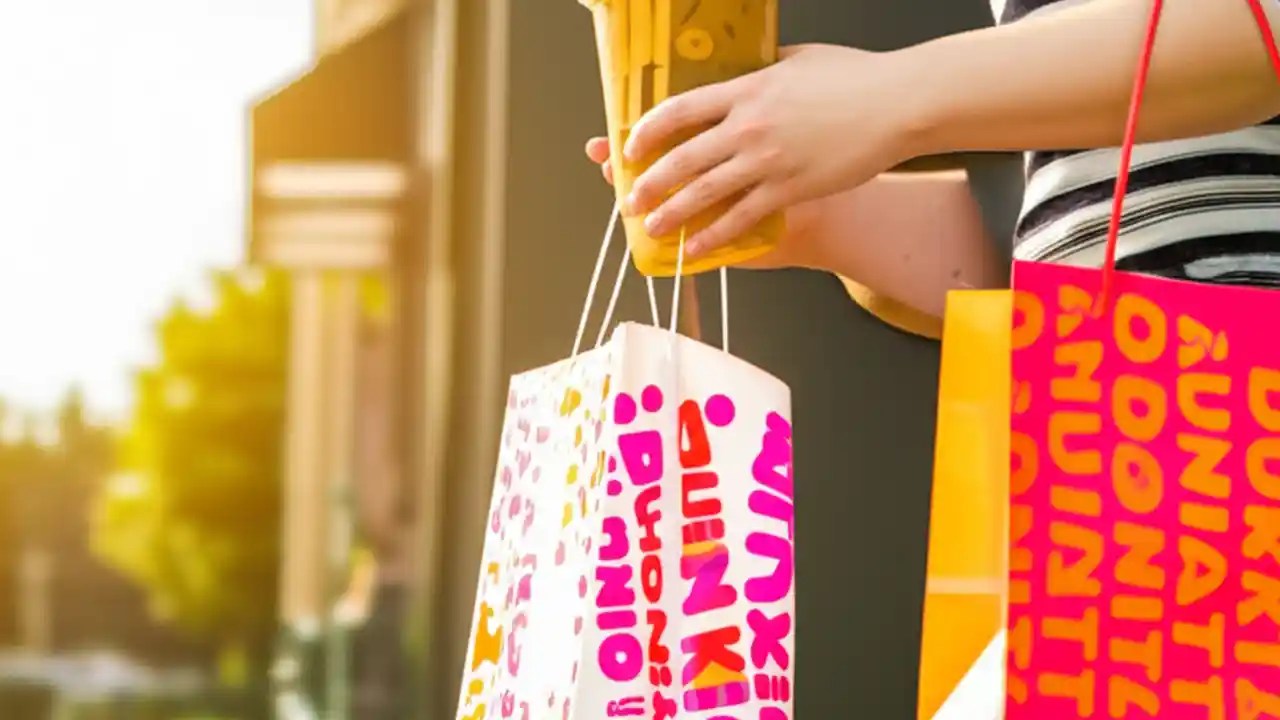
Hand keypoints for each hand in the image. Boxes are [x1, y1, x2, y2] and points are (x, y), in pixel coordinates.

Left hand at [621, 44, 919, 257]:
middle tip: (629, 197)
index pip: (679, 110)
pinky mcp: (790, 189)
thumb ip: (763, 68)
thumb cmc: (855, 78)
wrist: (896, 105)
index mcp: (746, 90)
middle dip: (648, 182)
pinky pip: (742, 218)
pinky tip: (697, 249)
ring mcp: (767, 161)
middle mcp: (748, 127)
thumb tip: (742, 69)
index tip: (629, 145)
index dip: (647, 130)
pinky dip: (715, 236)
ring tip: (652, 229)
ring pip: (704, 193)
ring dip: (672, 214)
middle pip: (682, 158)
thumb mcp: (798, 59)